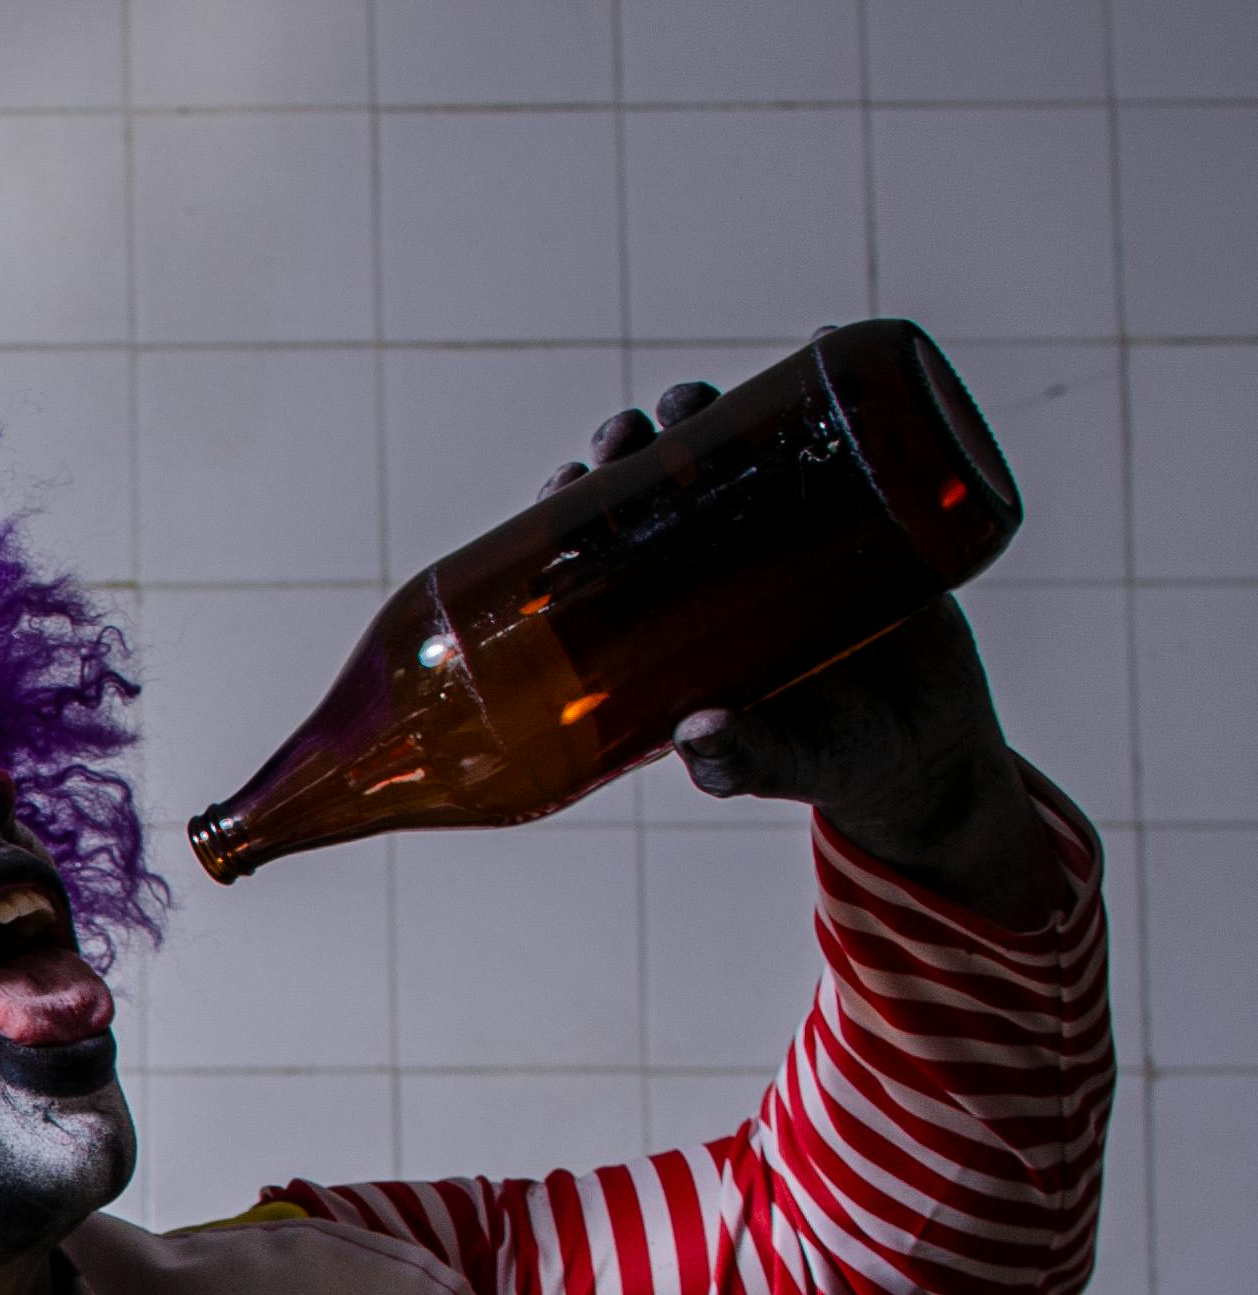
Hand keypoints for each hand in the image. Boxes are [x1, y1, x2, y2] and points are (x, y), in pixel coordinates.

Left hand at [552, 387, 1067, 926]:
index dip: (572, 510)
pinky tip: (818, 337)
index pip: (602, 551)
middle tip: (625, 435)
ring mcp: (790, 535)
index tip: (562, 481)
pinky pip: (847, 437)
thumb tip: (701, 732)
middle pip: (656, 489)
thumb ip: (738, 757)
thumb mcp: (777, 762)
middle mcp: (718, 569)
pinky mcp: (869, 515)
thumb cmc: (828, 761)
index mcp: (671, 621)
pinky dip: (830, 382)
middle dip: (630, 450)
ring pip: (735, 453)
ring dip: (703, 412)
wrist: (927, 753)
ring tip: (687, 399)